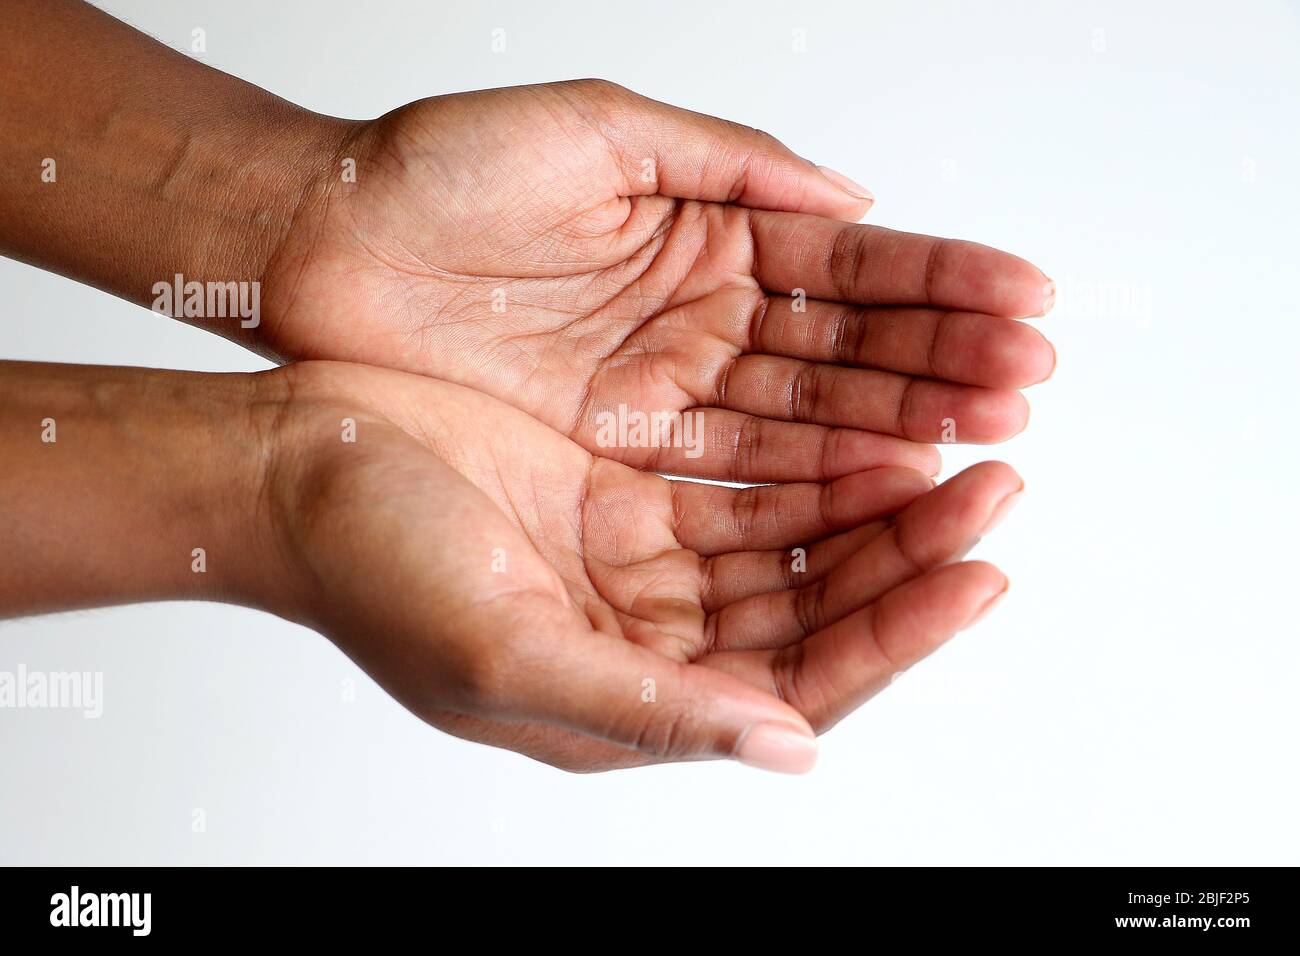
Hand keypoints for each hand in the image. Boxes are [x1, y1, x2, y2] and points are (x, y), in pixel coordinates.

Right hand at [257, 361, 1022, 771]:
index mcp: (629, 699)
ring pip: (797, 545)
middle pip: (817, 611)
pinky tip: (871, 436)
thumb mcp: (506, 654)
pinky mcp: (629, 489)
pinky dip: (815, 466)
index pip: (798, 684)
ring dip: (877, 507)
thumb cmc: (373, 567)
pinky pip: (750, 485)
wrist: (296, 463)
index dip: (895, 636)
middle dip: (910, 560)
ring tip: (961, 455)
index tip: (975, 576)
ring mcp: (642, 559)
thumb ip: (649, 708)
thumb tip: (785, 747)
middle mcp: (650, 635)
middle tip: (993, 492)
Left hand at [263, 80, 1055, 481]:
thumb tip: (850, 199)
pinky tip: (885, 479)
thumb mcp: (597, 131)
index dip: (940, 281)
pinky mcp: (621, 447)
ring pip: (805, 415)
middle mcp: (700, 316)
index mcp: (707, 229)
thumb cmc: (441, 174)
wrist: (326, 249)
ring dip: (898, 425)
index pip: (847, 266)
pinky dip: (809, 476)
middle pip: (845, 350)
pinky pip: (732, 465)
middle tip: (1029, 382)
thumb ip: (730, 164)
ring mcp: (667, 387)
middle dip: (941, 363)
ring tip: (986, 436)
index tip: (1025, 299)